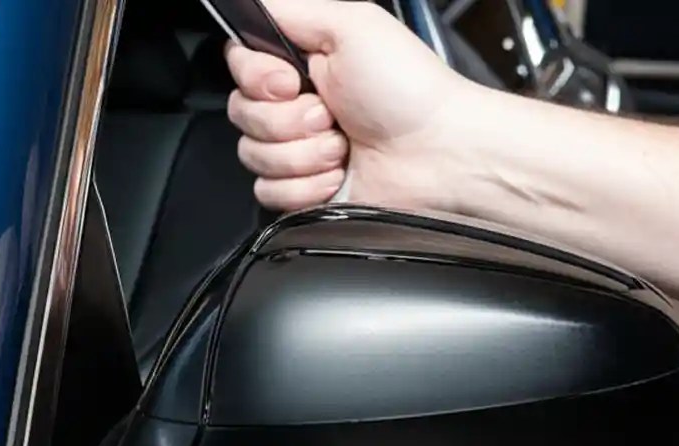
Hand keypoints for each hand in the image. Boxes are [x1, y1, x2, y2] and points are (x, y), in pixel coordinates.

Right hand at [225, 0, 477, 210]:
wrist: (440, 155)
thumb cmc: (408, 90)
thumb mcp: (352, 25)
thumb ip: (289, 10)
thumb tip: (246, 7)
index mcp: (301, 63)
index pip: (239, 67)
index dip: (256, 78)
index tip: (290, 82)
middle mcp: (296, 106)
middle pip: (242, 114)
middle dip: (287, 120)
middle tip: (332, 115)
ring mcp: (299, 152)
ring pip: (254, 156)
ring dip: (302, 154)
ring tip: (342, 146)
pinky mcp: (305, 193)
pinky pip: (270, 193)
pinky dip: (306, 187)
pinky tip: (339, 176)